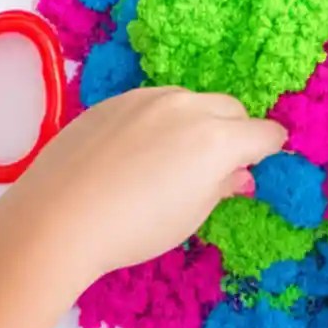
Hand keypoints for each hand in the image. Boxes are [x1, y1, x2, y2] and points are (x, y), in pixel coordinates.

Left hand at [0, 87, 285, 280]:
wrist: (57, 218)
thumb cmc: (134, 228)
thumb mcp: (191, 215)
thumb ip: (221, 185)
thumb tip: (239, 173)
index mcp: (217, 138)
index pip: (265, 133)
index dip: (270, 151)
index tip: (263, 165)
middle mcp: (187, 107)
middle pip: (231, 109)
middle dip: (235, 133)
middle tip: (219, 168)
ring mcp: (147, 99)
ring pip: (191, 101)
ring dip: (197, 123)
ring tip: (173, 161)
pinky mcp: (113, 101)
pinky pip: (153, 104)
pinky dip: (160, 122)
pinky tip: (137, 155)